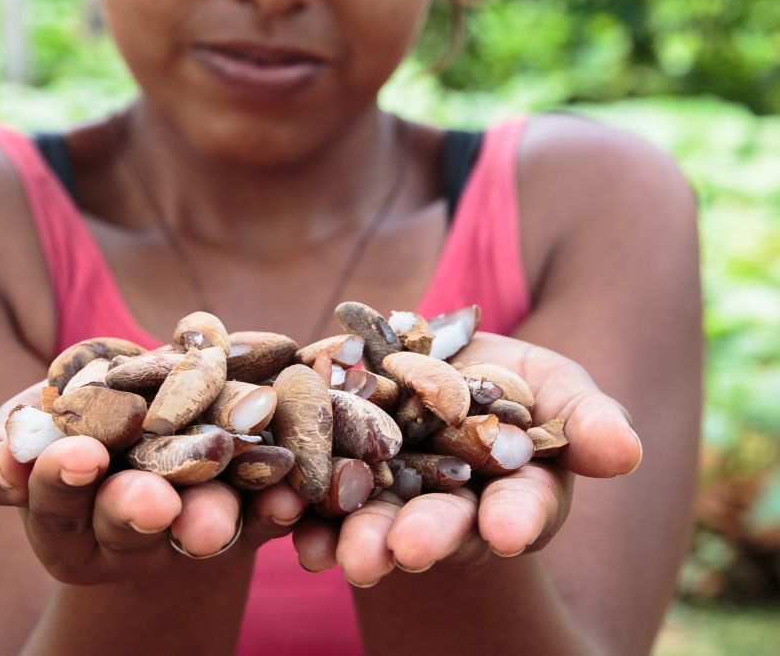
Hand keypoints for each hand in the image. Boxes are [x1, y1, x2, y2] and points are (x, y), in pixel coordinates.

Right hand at [0, 381, 306, 586]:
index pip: (55, 506)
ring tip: (217, 517)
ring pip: (196, 532)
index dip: (63, 481)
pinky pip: (261, 520)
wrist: (157, 424)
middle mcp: (125, 540)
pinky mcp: (248, 523)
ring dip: (208, 521)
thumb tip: (5, 455)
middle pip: (126, 531)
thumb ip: (9, 441)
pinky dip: (273, 507)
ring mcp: (188, 536)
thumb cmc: (80, 419)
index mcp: (66, 519)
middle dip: (137, 511)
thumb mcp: (35, 424)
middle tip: (152, 499)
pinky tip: (287, 495)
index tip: (80, 452)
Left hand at [292, 332, 642, 585]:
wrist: (424, 354)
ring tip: (340, 556)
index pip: (521, 508)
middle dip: (424, 539)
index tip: (508, 532)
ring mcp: (388, 497)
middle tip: (405, 552)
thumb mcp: (552, 382)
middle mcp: (449, 508)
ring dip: (356, 540)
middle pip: (441, 525)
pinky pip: (315, 500)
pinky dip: (300, 513)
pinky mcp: (332, 475)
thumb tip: (627, 454)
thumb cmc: (504, 377)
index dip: (515, 519)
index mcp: (510, 492)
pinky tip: (284, 520)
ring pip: (374, 523)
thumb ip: (586, 419)